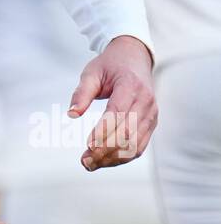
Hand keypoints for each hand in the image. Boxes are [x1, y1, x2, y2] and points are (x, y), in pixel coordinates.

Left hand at [68, 34, 156, 170]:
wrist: (135, 58)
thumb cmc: (110, 65)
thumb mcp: (92, 72)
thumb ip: (81, 92)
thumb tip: (72, 114)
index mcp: (131, 85)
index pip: (118, 112)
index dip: (104, 131)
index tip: (88, 145)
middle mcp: (146, 101)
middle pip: (127, 133)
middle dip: (105, 150)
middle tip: (84, 161)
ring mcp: (151, 114)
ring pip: (135, 144)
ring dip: (113, 158)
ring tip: (90, 164)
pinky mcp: (152, 123)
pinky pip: (139, 146)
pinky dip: (122, 157)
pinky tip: (104, 161)